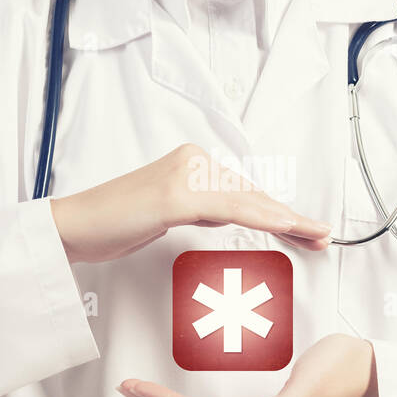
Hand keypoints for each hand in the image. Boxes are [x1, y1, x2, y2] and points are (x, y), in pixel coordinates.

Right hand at [49, 143, 331, 263]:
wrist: (73, 227)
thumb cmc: (114, 224)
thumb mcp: (167, 213)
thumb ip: (200, 208)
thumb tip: (230, 214)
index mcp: (191, 163)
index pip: (244, 191)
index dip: (278, 211)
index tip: (305, 228)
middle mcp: (192, 161)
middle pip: (252, 194)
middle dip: (291, 218)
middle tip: (323, 234)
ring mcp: (184, 175)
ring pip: (247, 201)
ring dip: (286, 220)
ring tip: (314, 235)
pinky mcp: (175, 195)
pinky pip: (227, 209)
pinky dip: (261, 218)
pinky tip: (285, 227)